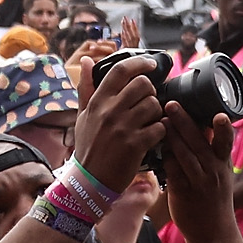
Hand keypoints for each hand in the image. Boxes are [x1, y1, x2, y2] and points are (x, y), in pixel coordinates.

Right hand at [76, 60, 166, 188]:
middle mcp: (110, 111)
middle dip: (150, 91)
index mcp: (98, 102)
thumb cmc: (88, 147)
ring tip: (147, 122)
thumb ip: (86, 87)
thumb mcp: (83, 116)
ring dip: (155, 112)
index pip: (120, 71)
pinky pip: (159, 127)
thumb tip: (85, 60)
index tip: (150, 63)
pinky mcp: (136, 144)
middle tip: (146, 102)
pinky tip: (152, 136)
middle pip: (143, 84)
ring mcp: (123, 128)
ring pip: (153, 105)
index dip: (139, 62)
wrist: (90, 182)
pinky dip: (160, 130)